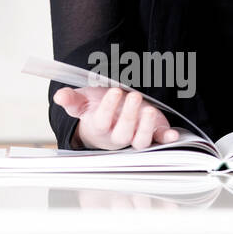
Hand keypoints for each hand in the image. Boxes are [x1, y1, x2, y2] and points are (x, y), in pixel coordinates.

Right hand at [53, 84, 179, 151]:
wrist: (111, 119)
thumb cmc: (96, 110)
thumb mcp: (83, 102)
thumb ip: (71, 99)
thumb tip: (59, 96)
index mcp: (100, 128)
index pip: (102, 122)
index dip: (107, 109)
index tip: (113, 92)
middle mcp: (118, 136)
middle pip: (123, 134)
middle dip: (129, 116)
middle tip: (132, 96)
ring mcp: (135, 137)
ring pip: (141, 141)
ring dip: (147, 127)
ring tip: (150, 110)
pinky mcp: (152, 135)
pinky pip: (160, 140)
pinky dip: (167, 138)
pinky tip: (173, 134)